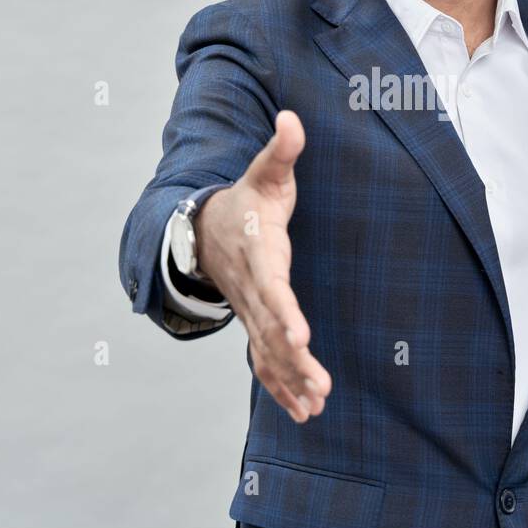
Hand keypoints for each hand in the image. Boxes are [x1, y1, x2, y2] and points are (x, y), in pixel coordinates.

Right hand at [193, 110, 330, 422]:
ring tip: (317, 407)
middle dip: (294, 362)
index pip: (272, 287)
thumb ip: (282, 150)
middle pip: (271, 331)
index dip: (284, 312)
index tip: (300, 337)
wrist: (207, 229)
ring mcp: (250, 310)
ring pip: (267, 352)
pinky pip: (263, 361)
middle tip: (321, 388)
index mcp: (258, 254)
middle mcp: (252, 289)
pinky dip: (280, 386)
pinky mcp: (254, 323)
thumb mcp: (266, 172)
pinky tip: (303, 410)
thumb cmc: (248, 200)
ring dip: (291, 381)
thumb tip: (291, 117)